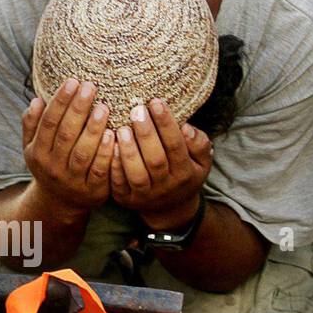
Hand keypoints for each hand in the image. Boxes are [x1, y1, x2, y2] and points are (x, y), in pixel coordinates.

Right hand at [22, 78, 114, 214]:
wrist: (59, 204)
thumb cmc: (49, 165)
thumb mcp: (33, 148)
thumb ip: (32, 125)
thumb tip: (36, 99)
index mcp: (38, 153)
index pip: (49, 123)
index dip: (60, 101)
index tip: (73, 80)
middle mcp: (53, 167)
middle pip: (66, 134)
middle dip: (78, 108)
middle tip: (90, 85)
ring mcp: (73, 180)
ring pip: (82, 152)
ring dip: (93, 129)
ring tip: (104, 107)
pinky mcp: (92, 190)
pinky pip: (99, 170)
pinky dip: (105, 153)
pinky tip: (113, 135)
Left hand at [110, 98, 211, 227]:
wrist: (169, 209)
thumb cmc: (184, 174)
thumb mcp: (201, 161)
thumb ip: (199, 143)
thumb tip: (186, 127)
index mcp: (185, 173)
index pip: (176, 146)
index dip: (166, 125)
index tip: (156, 102)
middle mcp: (165, 186)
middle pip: (156, 160)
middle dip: (146, 134)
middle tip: (136, 110)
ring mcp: (145, 195)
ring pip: (136, 174)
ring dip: (128, 151)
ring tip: (122, 128)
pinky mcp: (126, 200)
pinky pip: (118, 184)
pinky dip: (114, 166)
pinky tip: (110, 147)